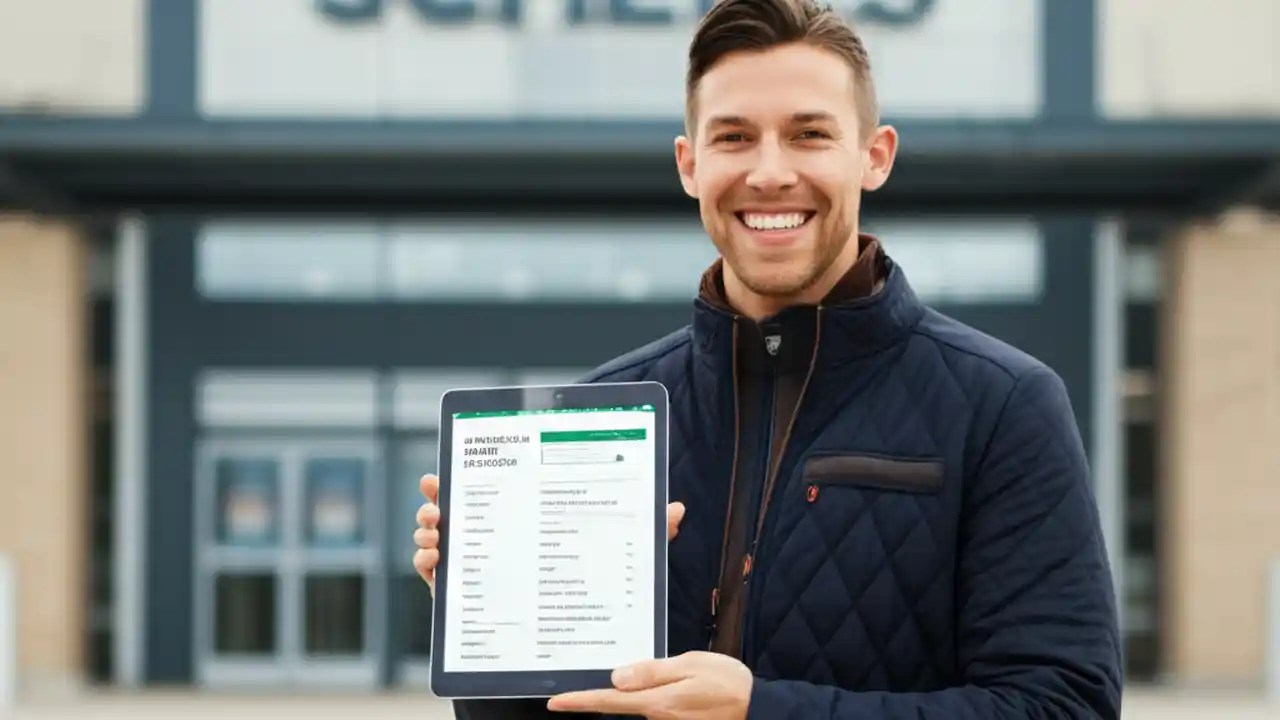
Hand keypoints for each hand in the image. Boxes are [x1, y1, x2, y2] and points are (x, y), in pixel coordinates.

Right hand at [412, 473, 686, 594]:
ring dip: (429, 528)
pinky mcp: (462, 590)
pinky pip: (434, 571)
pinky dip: (427, 561)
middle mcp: (495, 532)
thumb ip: (645, 532)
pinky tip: (436, 559)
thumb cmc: (592, 582)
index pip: (496, 483)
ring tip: (436, 531)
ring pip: (439, 534)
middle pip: (457, 503)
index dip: (469, 468)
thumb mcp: (620, 555)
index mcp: (526, 514)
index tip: (454, 463)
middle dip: (438, 496)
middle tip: (436, 496)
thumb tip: (676, 510)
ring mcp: (475, 560)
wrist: (567, 638)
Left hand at [546, 651, 752, 719]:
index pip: (608, 702)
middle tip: (620, 677)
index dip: (580, 701)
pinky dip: (656, 697)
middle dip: (614, 691)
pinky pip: (658, 711)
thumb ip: (651, 672)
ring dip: (641, 692)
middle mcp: (659, 718)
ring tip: (663, 679)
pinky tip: (672, 687)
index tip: (556, 701)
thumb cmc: (728, 683)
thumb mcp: (690, 665)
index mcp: (658, 702)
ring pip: (642, 706)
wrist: (759, 709)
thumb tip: (616, 677)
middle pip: (624, 704)